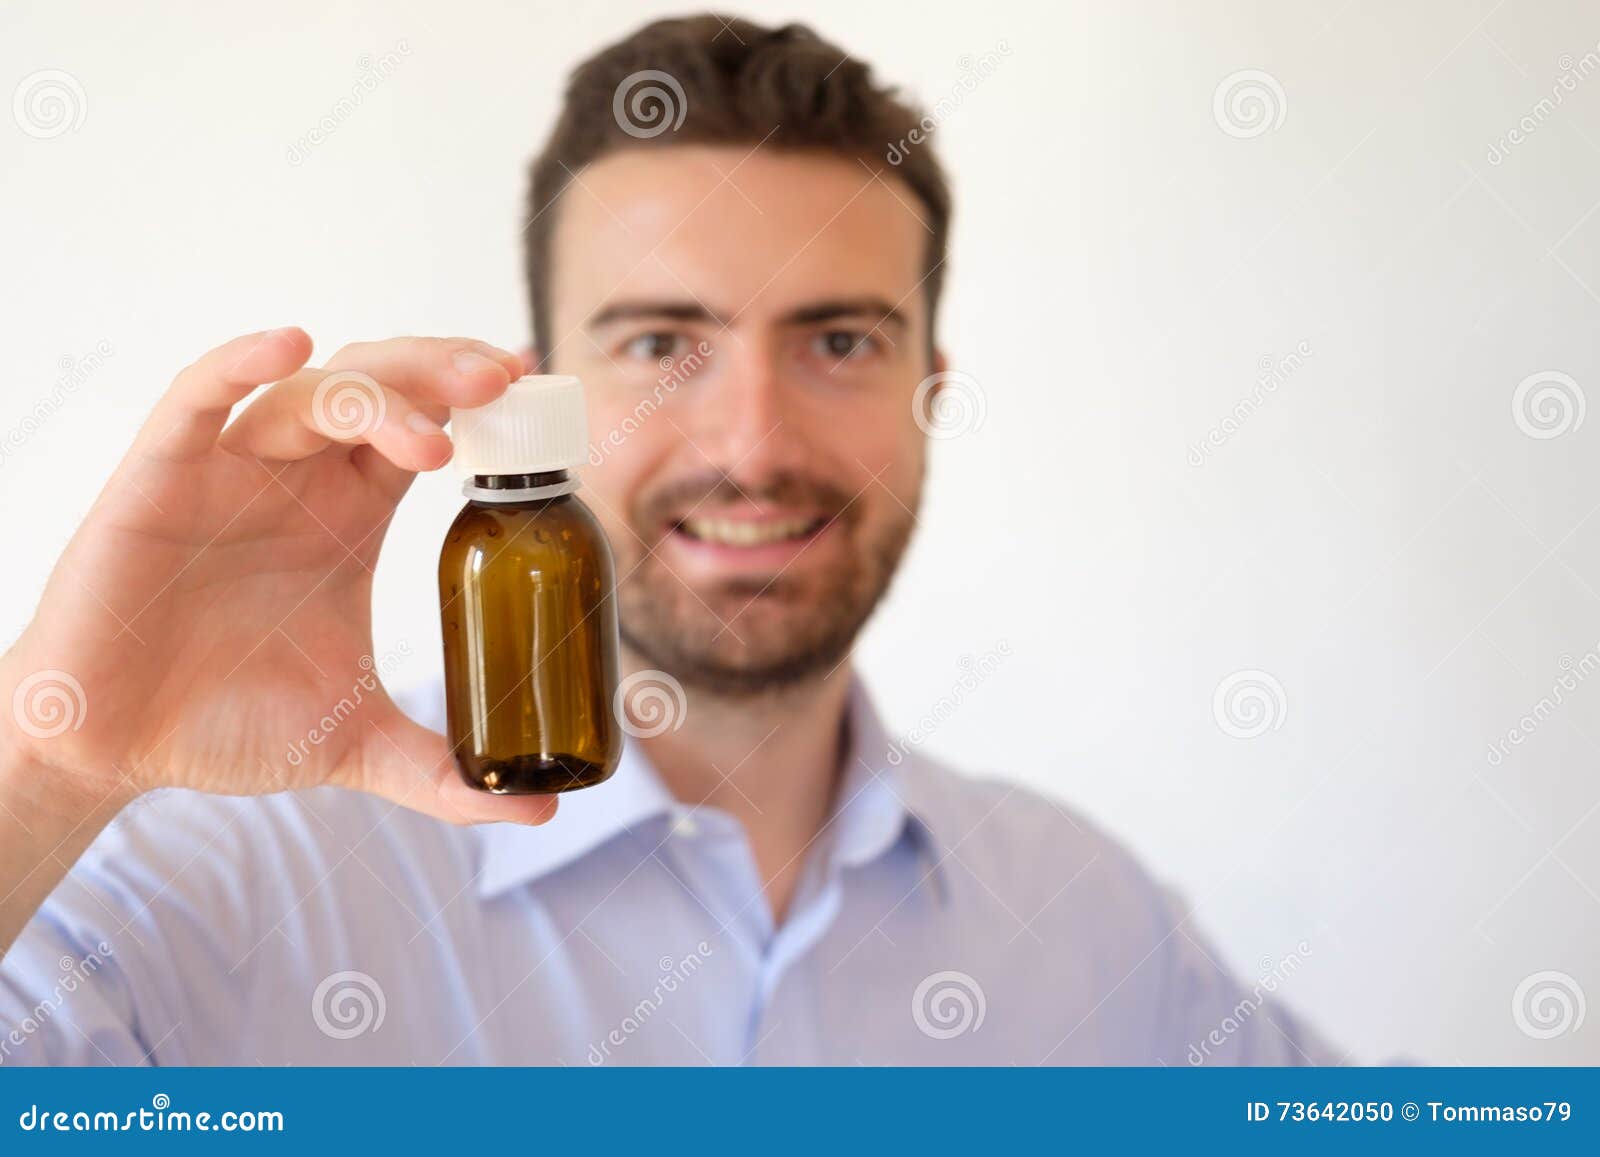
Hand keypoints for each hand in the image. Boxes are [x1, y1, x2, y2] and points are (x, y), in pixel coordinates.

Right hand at [1, 328, 555, 826]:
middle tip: (504, 381)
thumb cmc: (225, 725)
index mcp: (352, 517)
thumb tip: (541, 811)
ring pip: (312, 391)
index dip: (479, 403)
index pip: (428, 430)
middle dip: (444, 372)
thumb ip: (445, 775)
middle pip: (383, 387)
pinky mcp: (160, 476)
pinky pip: (198, 397)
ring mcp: (233, 470)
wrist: (112, 747)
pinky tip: (289, 344)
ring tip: (430, 437)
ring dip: (375, 395)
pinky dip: (239, 363)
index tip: (537, 387)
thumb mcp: (357, 746)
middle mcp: (300, 479)